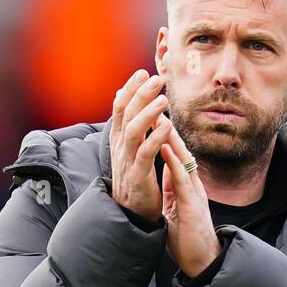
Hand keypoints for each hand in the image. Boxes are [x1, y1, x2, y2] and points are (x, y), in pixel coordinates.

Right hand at [108, 70, 170, 221]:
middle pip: (127, 114)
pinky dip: (155, 137)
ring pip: (134, 130)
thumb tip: (135, 106)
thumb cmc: (136, 180)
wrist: (131, 213)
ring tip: (163, 97)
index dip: (130, 89)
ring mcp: (127, 161)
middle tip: (156, 77)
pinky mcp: (138, 176)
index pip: (120, 108)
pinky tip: (167, 125)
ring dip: (148, 112)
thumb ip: (133, 130)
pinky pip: (145, 153)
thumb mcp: (131, 152)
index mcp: (119, 140)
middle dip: (140, 93)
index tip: (142, 73)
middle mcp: (120, 148)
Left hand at [159, 129, 222, 278]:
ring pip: (183, 159)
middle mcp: (192, 185)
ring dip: (172, 136)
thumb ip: (172, 189)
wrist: (203, 262)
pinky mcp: (192, 206)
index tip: (151, 115)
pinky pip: (183, 179)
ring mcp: (194, 193)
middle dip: (167, 127)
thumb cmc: (188, 238)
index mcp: (185, 186)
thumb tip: (166, 173)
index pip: (174, 154)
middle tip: (155, 104)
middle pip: (179, 149)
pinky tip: (167, 147)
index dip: (163, 134)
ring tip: (160, 115)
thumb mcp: (176, 208)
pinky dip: (175, 162)